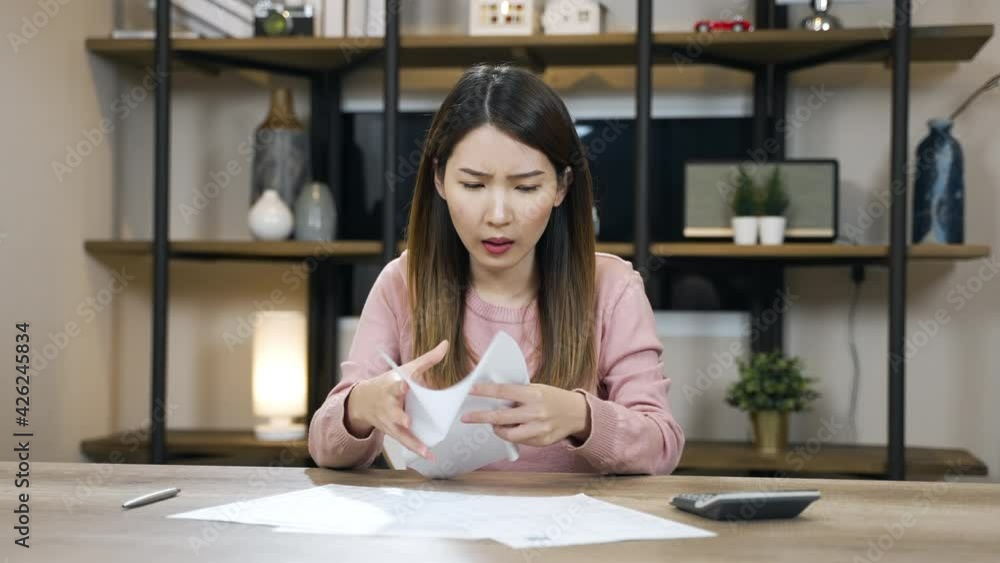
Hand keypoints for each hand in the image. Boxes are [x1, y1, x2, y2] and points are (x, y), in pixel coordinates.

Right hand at [345, 340, 449, 461]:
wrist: (363, 400)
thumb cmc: (390, 381)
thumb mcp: (406, 369)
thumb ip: (427, 359)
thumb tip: (446, 343)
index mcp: (392, 386)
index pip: (395, 384)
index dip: (399, 385)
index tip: (404, 384)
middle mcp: (388, 405)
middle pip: (394, 411)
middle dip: (399, 416)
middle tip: (406, 421)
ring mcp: (389, 420)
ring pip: (399, 432)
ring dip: (412, 441)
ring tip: (426, 450)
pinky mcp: (392, 431)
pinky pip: (404, 441)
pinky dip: (416, 448)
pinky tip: (429, 455)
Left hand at [461, 383, 590, 447]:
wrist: (577, 414)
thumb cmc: (553, 398)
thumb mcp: (537, 389)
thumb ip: (518, 393)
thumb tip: (493, 396)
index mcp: (534, 395)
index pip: (504, 391)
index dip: (485, 391)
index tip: (471, 390)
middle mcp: (536, 413)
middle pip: (501, 417)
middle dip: (480, 417)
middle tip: (466, 417)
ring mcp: (539, 429)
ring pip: (508, 434)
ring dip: (496, 429)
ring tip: (493, 425)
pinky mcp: (541, 442)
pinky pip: (519, 441)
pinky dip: (512, 435)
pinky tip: (512, 429)